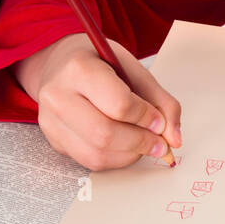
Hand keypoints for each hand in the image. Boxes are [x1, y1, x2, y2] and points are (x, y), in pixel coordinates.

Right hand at [18, 34, 182, 170]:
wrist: (61, 63)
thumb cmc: (99, 63)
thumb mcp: (132, 68)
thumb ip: (159, 100)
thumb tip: (174, 138)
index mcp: (79, 68)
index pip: (118, 103)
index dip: (145, 117)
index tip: (160, 122)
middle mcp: (57, 95)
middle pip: (104, 134)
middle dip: (140, 142)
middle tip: (161, 144)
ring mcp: (50, 120)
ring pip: (95, 154)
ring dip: (129, 155)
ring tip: (145, 145)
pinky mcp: (52, 139)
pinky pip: (88, 161)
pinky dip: (115, 159)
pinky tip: (126, 147)